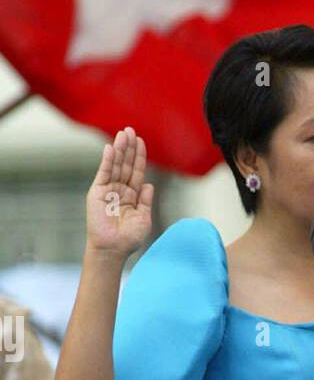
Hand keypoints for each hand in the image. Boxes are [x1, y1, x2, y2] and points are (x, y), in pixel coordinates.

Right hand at [86, 126, 153, 257]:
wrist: (113, 249)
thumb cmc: (129, 238)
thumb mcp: (144, 218)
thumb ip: (146, 200)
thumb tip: (149, 185)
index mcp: (132, 195)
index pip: (136, 171)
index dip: (139, 156)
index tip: (141, 141)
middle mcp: (120, 190)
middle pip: (126, 164)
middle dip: (129, 147)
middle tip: (131, 129)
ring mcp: (108, 190)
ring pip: (115, 166)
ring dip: (119, 149)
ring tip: (123, 133)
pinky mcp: (97, 192)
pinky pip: (103, 173)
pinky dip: (107, 161)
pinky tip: (111, 148)